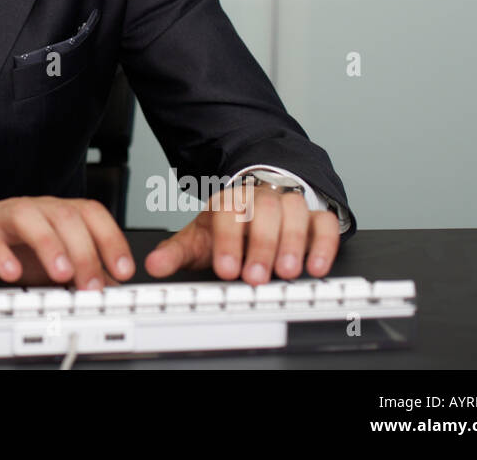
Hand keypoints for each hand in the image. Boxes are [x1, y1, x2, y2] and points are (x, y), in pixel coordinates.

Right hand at [0, 196, 134, 288]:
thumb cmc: (4, 245)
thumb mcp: (47, 260)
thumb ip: (79, 268)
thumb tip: (112, 287)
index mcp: (54, 212)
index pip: (90, 213)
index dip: (111, 239)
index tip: (124, 271)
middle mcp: (32, 209)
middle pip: (64, 216)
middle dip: (84, 251)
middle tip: (92, 285)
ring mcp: (2, 216)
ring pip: (29, 218)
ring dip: (49, 245)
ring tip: (60, 274)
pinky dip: (1, 255)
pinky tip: (11, 274)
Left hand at [144, 181, 340, 283]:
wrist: (256, 202)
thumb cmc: (227, 227)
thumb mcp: (198, 239)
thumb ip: (176, 253)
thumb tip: (152, 265)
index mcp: (228, 202)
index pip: (227, 214)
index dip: (228, 242)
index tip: (226, 269)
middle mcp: (259, 199)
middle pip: (262, 212)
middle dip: (260, 245)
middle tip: (255, 277)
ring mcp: (289, 204)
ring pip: (294, 212)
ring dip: (291, 242)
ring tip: (286, 272)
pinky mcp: (315, 216)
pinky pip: (324, 223)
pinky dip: (323, 244)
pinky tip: (316, 266)